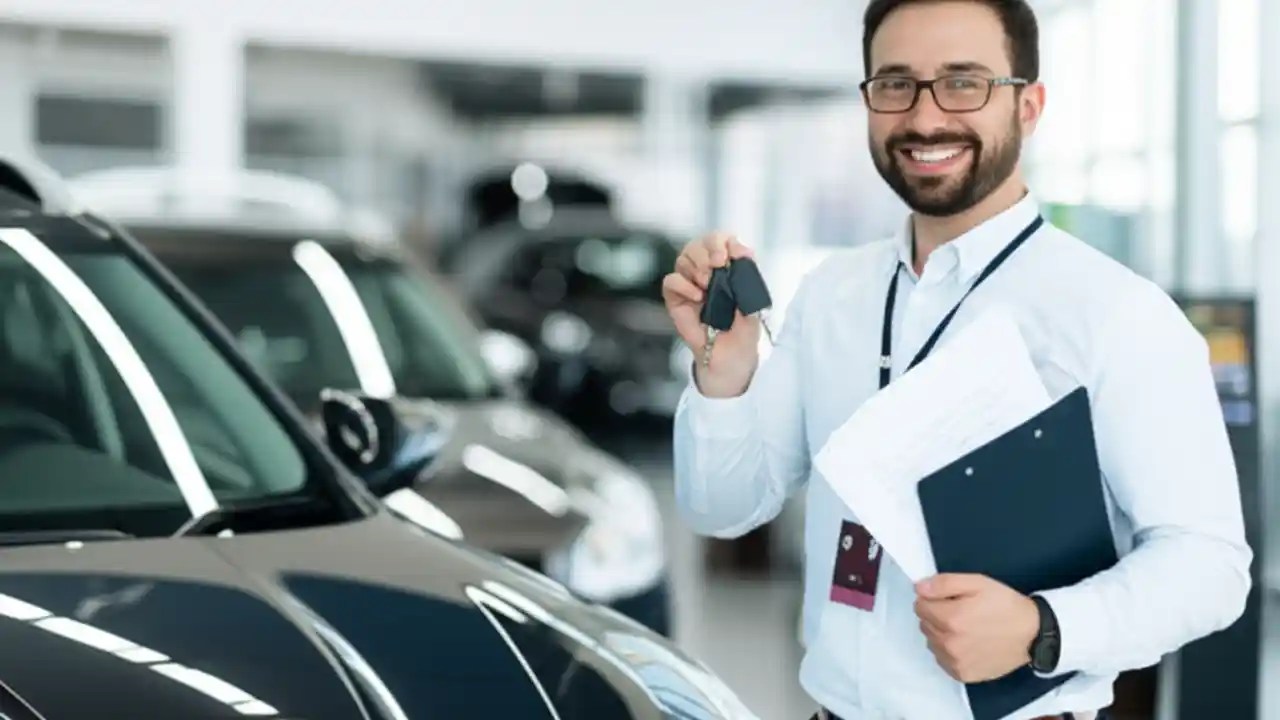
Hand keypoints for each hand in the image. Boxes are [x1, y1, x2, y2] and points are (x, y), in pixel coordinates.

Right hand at [661, 232, 759, 396]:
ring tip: (708, 285)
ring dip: (697, 266)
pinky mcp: (676, 299)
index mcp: (728, 268)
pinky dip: (683, 284)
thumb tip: (741, 261)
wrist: (730, 359)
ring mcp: (690, 284)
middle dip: (710, 249)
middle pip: (700, 243)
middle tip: (719, 264)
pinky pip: (671, 281)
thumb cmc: (743, 334)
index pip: (723, 240)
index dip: (727, 241)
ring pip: (684, 256)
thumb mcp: (754, 307)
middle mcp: (708, 271)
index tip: (735, 253)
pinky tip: (697, 297)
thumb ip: (748, 284)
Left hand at [914, 573, 1039, 682]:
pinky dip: (948, 651)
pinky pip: (942, 659)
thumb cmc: (1005, 605)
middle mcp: (949, 644)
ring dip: (941, 633)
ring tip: (965, 628)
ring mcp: (955, 662)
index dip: (932, 598)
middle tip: (960, 611)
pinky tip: (967, 643)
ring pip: (931, 642)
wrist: (1032, 634)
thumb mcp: (977, 583)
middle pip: (924, 624)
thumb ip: (943, 584)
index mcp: (951, 618)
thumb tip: (918, 588)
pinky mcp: (963, 675)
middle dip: (936, 615)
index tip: (948, 599)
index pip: (919, 606)